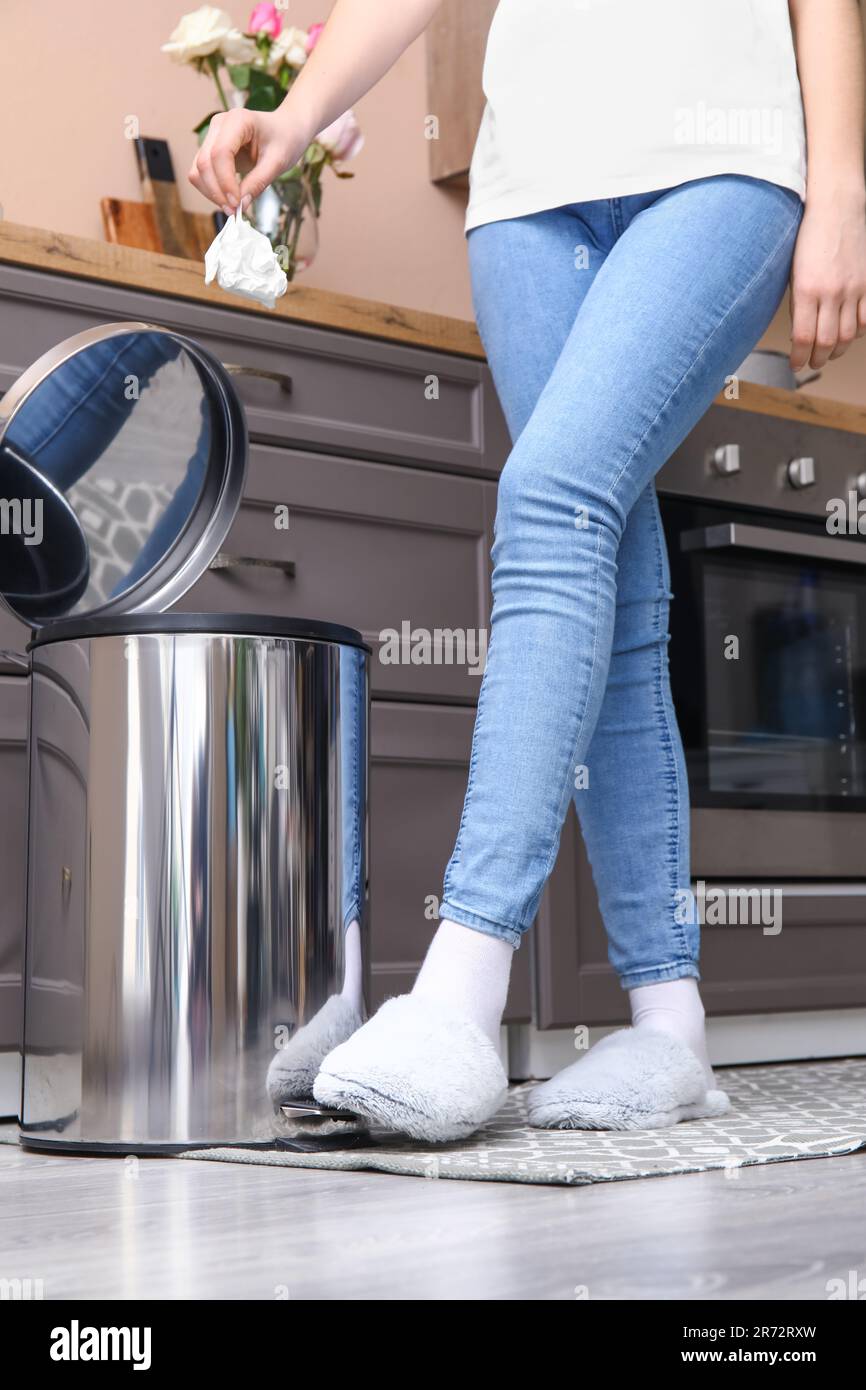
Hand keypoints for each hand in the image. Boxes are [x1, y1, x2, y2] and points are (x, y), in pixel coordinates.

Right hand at [188, 108, 309, 214]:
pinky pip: (201, 174)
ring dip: (211, 193)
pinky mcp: (210, 150)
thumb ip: (258, 183)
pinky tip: (228, 199)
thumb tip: (240, 205)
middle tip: (234, 211)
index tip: (237, 204)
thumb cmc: (285, 140)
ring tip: (232, 207)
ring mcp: (212, 136)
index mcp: (238, 120)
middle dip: (217, 191)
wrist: (285, 129)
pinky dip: (211, 190)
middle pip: (205, 163)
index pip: (220, 153)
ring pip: (198, 170)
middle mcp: (219, 125)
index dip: (225, 182)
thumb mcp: (278, 162)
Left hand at [790, 195, 865, 370]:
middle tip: (811, 362)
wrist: (836, 208)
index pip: (804, 338)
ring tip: (827, 353)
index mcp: (806, 290)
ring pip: (847, 335)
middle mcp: (831, 292)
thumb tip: (800, 335)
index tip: (795, 365)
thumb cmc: (809, 238)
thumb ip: (798, 305)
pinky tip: (848, 334)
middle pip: (826, 342)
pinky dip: (857, 332)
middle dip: (817, 359)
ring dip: (836, 350)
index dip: (799, 358)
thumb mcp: (793, 274)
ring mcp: (853, 289)